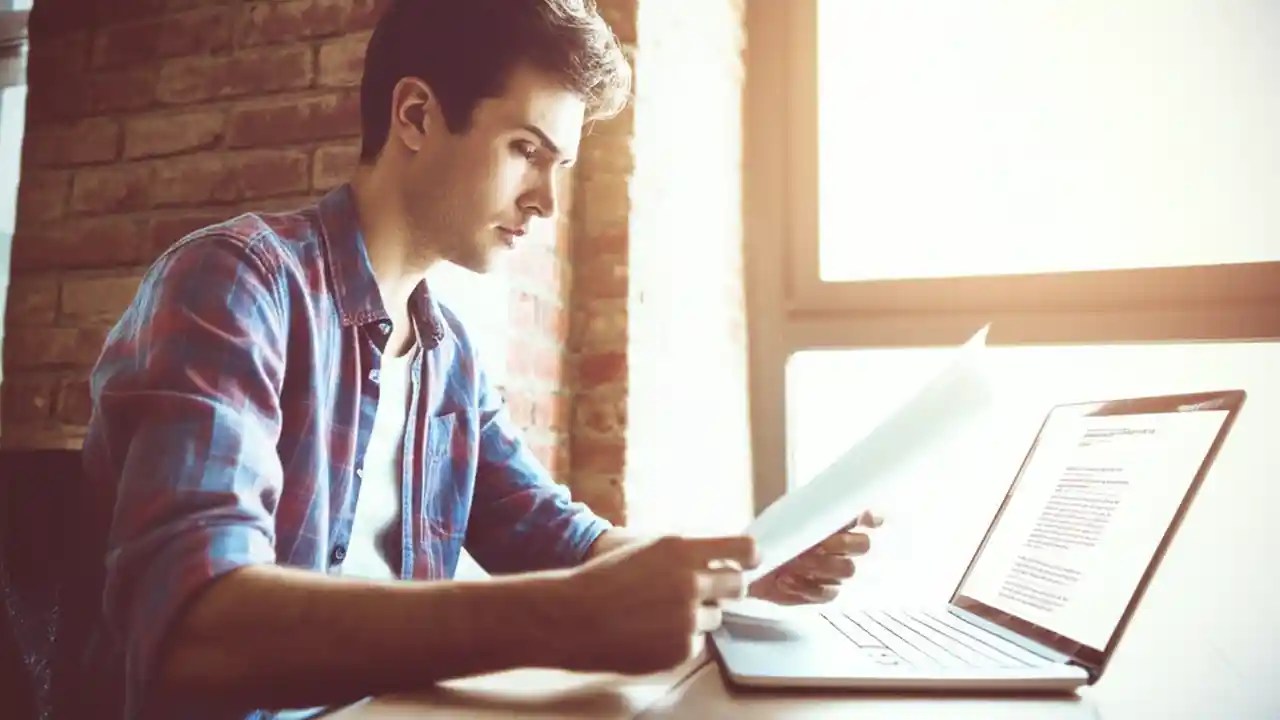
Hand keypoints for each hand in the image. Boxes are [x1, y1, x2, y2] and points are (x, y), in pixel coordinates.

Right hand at [555, 535, 758, 674]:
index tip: (750, 562)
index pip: (743, 549)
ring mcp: (688, 618)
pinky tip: (651, 633)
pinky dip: (679, 640)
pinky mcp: (681, 648)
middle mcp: (690, 582)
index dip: (751, 557)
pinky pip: (696, 643)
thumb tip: (721, 556)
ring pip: (715, 617)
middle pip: (737, 585)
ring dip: (697, 616)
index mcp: (681, 549)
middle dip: (726, 589)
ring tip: (658, 614)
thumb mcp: (648, 548)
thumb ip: (686, 552)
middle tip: (703, 592)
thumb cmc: (604, 578)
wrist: (572, 616)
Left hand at [748, 510, 882, 604]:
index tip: (862, 518)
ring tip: (796, 562)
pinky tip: (786, 581)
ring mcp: (832, 571)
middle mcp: (840, 547)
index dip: (869, 516)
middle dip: (844, 543)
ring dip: (823, 565)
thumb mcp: (781, 518)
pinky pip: (828, 593)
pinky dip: (807, 588)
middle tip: (820, 544)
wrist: (747, 567)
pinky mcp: (820, 592)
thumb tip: (787, 531)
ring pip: (847, 569)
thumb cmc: (768, 538)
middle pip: (862, 545)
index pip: (863, 516)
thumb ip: (804, 514)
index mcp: (834, 523)